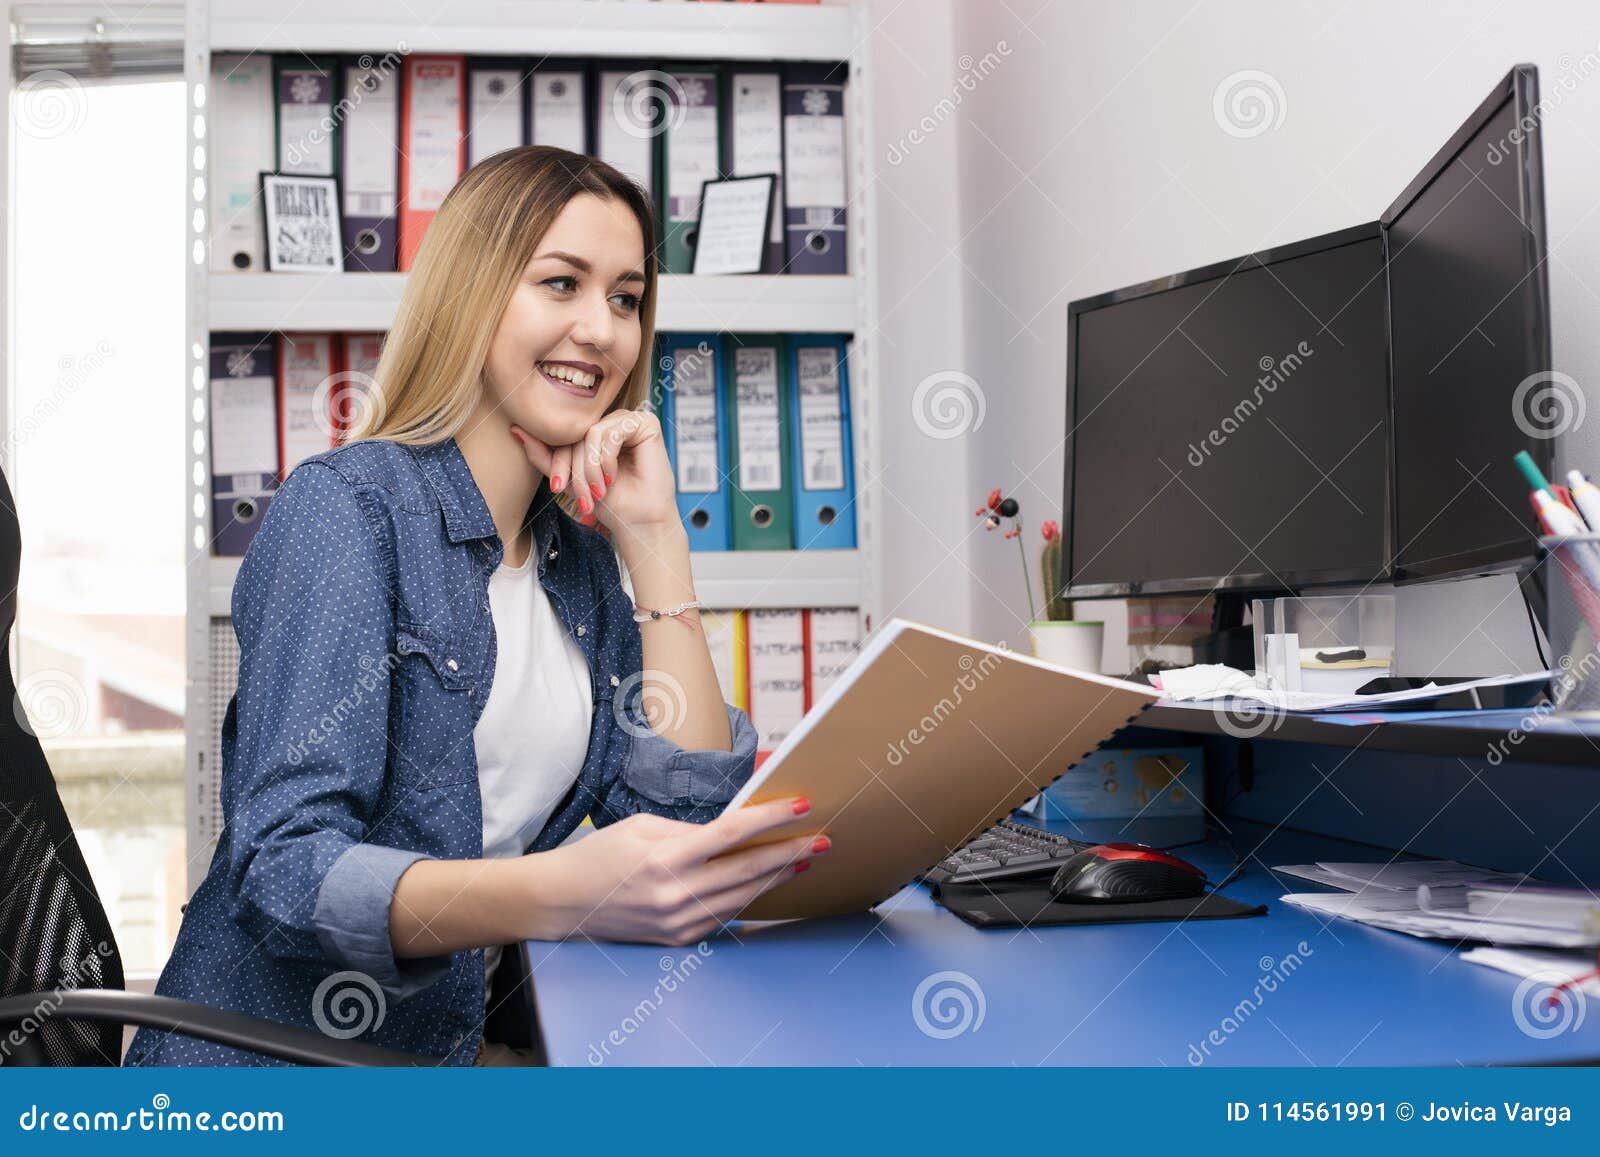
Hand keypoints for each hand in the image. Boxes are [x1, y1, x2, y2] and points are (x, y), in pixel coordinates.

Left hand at [511, 408, 677, 535]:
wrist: (639, 520)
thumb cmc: (609, 502)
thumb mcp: (568, 479)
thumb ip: (542, 455)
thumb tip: (514, 429)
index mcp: (594, 431)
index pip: (565, 436)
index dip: (558, 461)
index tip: (557, 488)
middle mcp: (611, 421)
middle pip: (578, 434)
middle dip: (575, 470)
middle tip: (583, 497)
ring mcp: (628, 420)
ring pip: (592, 433)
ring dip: (591, 467)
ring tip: (599, 490)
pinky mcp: (645, 422)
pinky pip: (612, 432)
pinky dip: (607, 458)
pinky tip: (613, 476)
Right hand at [519, 798, 829, 944]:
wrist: (562, 903)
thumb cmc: (599, 856)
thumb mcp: (641, 827)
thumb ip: (689, 832)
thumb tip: (734, 832)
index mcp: (665, 859)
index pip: (732, 835)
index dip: (771, 820)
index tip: (801, 806)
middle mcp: (676, 895)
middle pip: (749, 870)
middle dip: (790, 853)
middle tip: (822, 839)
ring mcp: (680, 922)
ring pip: (744, 895)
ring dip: (777, 876)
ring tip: (803, 859)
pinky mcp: (680, 940)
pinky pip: (726, 914)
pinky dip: (750, 895)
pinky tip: (768, 881)